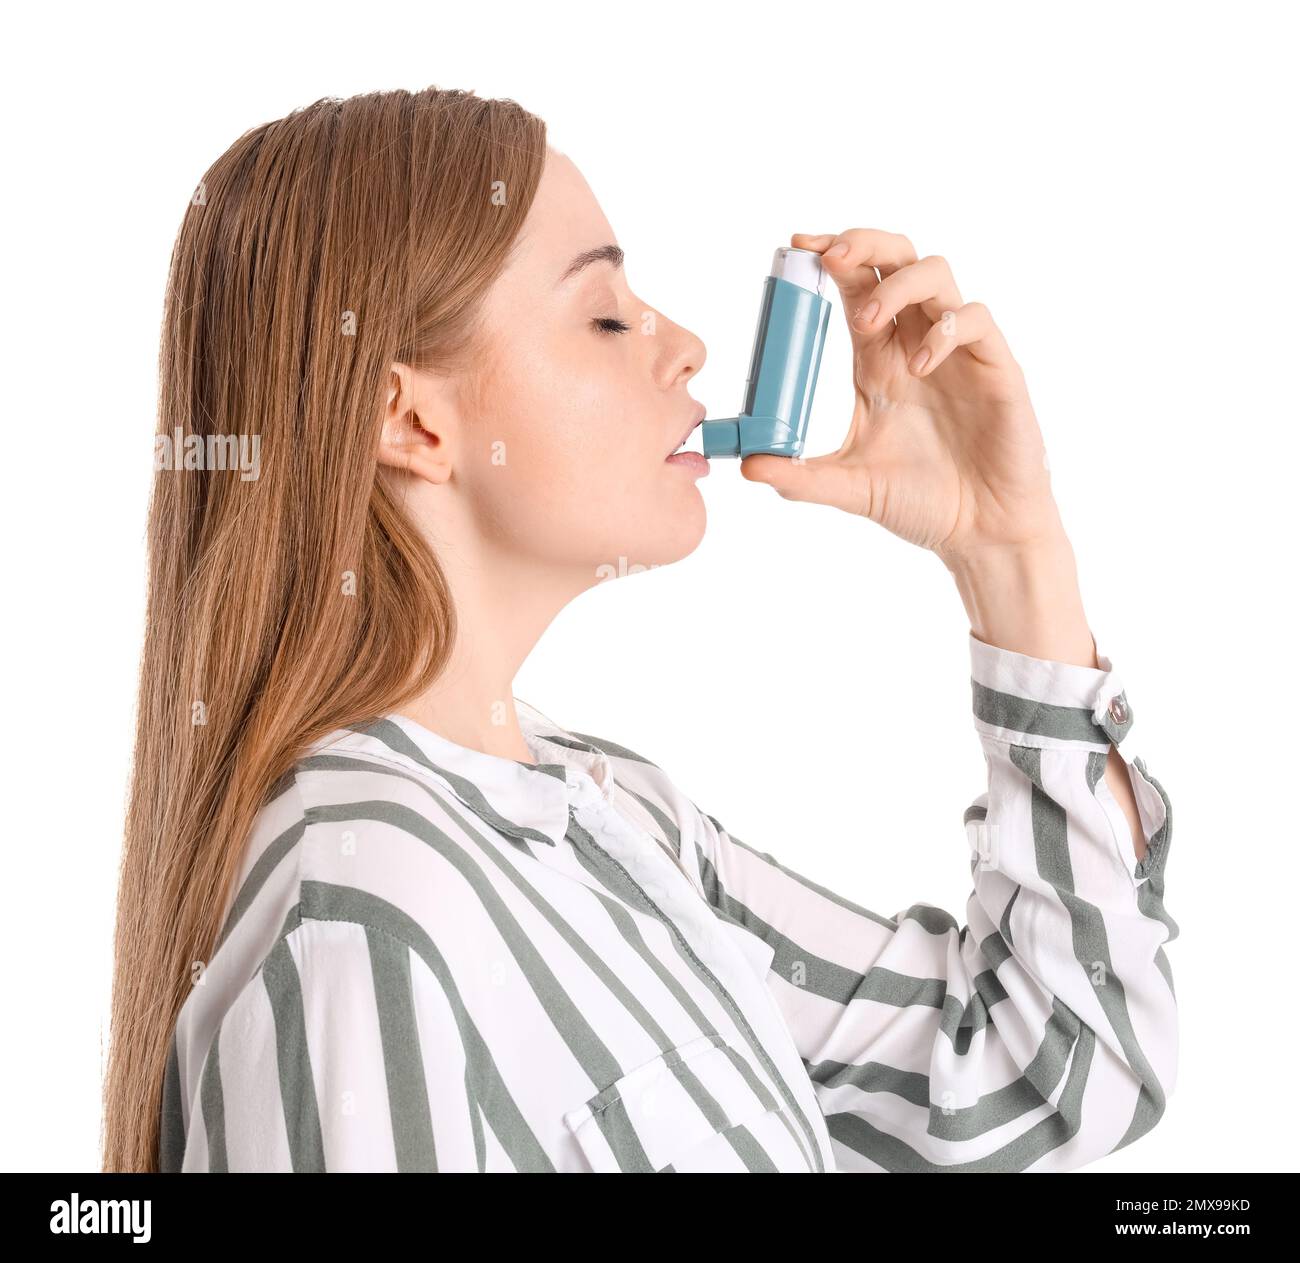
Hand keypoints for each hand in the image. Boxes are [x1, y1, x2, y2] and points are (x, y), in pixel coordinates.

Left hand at [740, 228, 1065, 566]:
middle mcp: (916, 343)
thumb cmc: (922, 503)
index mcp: (879, 359)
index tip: (796, 247)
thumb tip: (746, 467)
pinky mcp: (996, 368)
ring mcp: (957, 352)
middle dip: (862, 243)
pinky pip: (974, 319)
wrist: (980, 532)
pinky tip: (918, 367)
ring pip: (936, 274)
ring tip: (866, 324)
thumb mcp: (850, 488)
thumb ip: (800, 477)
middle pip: (896, 258)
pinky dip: (942, 331)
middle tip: (829, 258)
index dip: (830, 257)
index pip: (856, 285)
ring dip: (896, 285)